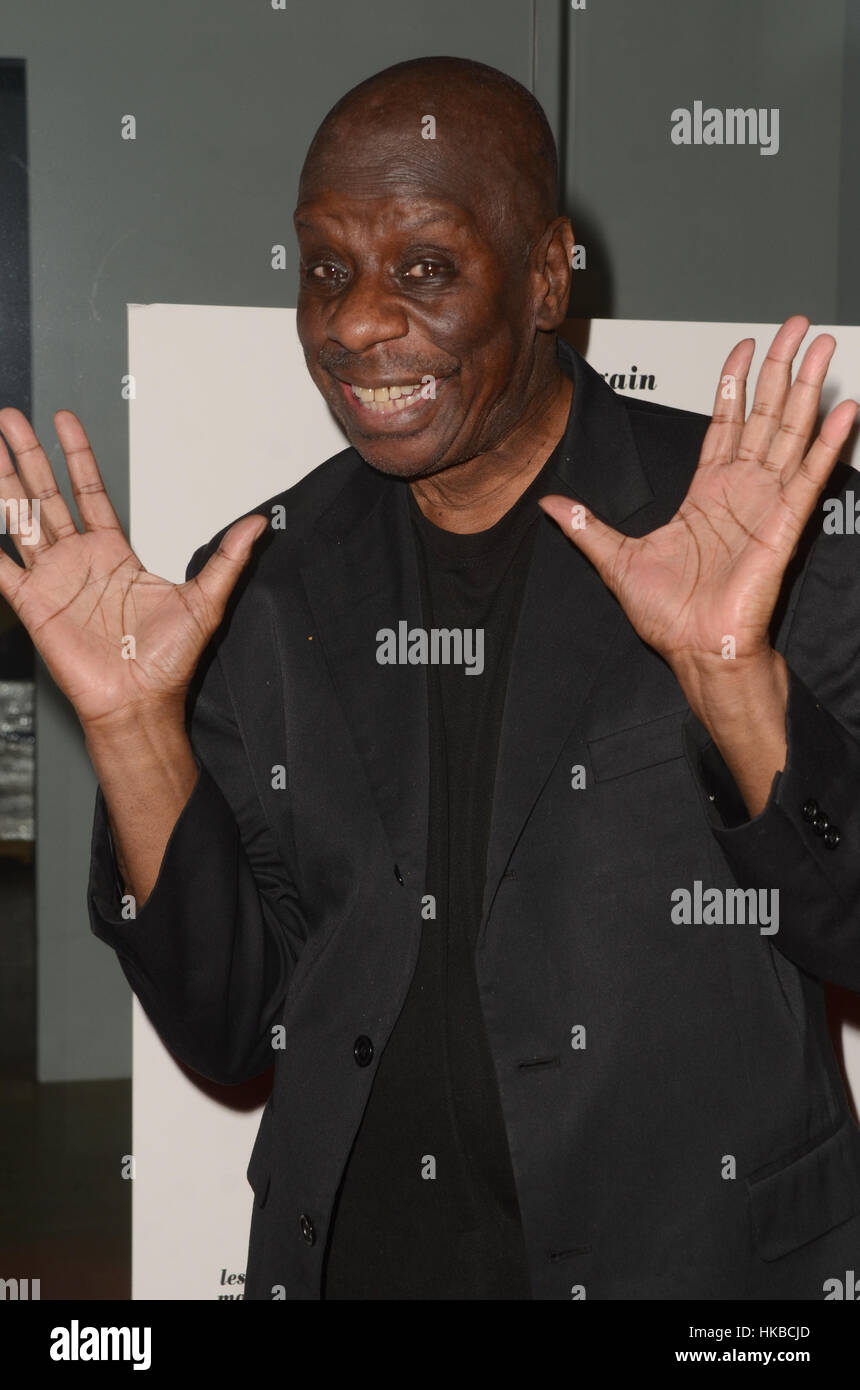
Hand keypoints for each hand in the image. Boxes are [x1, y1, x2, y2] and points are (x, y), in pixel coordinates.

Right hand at [0, 408, 266, 728]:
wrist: (140, 703)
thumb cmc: (168, 663)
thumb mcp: (206, 601)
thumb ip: (227, 559)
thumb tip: (259, 525)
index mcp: (115, 554)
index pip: (89, 492)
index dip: (76, 456)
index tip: (64, 422)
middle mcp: (79, 561)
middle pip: (47, 495)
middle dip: (28, 455)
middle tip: (10, 418)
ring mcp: (53, 580)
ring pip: (20, 518)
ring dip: (4, 481)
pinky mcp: (34, 604)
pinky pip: (1, 567)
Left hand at [539, 316, 857, 678]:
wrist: (696, 649)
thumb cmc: (668, 616)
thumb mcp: (615, 560)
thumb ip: (588, 526)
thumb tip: (551, 505)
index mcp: (705, 495)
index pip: (726, 422)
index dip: (734, 383)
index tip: (743, 347)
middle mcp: (741, 492)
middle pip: (765, 414)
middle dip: (779, 367)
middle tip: (797, 326)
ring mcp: (766, 503)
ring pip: (791, 432)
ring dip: (807, 389)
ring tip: (822, 349)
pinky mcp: (784, 524)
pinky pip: (808, 475)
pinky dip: (827, 442)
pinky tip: (843, 410)